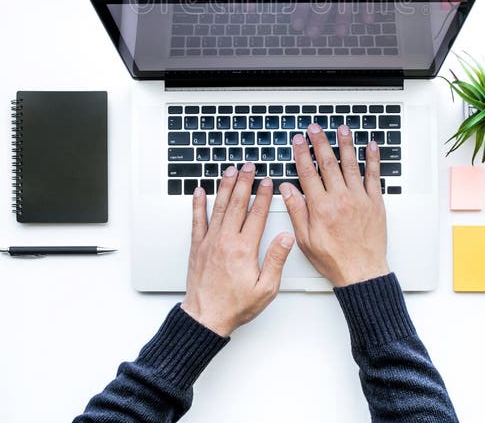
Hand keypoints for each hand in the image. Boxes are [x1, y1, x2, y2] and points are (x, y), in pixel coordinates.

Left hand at [181, 163, 294, 336]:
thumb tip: (286, 238)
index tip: (267, 182)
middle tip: (249, 166)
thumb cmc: (235, 306)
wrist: (205, 318)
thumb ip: (276, 260)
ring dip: (225, 186)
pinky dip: (198, 204)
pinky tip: (199, 191)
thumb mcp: (265, 289)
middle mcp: (226, 240)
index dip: (263, 195)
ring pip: (218, 206)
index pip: (257, 214)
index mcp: (244, 249)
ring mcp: (210, 241)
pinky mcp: (198, 246)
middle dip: (244, 182)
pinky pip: (197, 219)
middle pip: (237, 203)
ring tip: (230, 170)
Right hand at [280, 124, 388, 286]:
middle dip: (320, 142)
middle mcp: (340, 199)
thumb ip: (296, 211)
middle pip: (327, 163)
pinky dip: (372, 159)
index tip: (298, 141)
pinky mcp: (374, 202)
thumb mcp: (305, 239)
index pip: (308, 172)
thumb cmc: (334, 259)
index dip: (301, 154)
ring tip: (341, 129)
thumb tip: (287, 189)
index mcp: (321, 207)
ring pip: (350, 164)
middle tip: (315, 129)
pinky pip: (373, 176)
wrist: (362, 272)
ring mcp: (359, 198)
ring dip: (345, 144)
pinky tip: (370, 146)